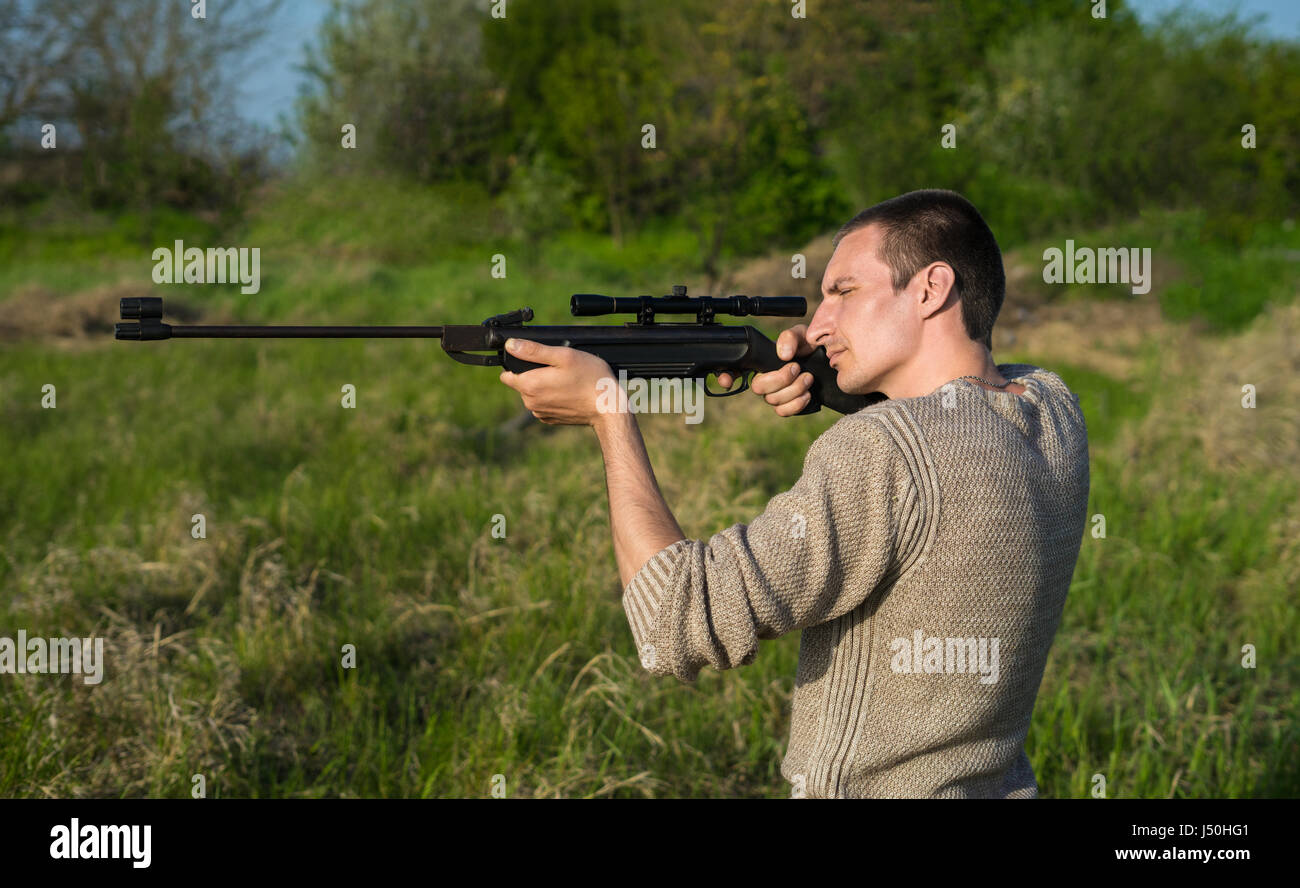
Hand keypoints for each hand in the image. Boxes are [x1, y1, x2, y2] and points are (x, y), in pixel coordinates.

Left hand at [497, 338, 616, 426]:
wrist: (608, 407)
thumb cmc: (590, 379)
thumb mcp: (563, 356)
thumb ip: (533, 350)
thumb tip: (510, 345)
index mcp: (529, 385)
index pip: (506, 374)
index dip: (517, 363)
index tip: (534, 359)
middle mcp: (530, 402)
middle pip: (521, 383)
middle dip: (533, 373)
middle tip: (557, 368)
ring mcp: (540, 413)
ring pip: (532, 393)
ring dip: (543, 385)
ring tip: (565, 380)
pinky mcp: (550, 419)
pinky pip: (543, 403)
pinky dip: (551, 397)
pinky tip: (568, 392)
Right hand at [716, 324, 816, 417]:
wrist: (826, 362)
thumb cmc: (809, 346)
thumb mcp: (801, 334)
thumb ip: (790, 337)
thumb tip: (783, 355)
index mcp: (761, 361)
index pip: (734, 369)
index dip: (725, 376)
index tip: (726, 380)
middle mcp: (764, 379)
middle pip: (758, 388)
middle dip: (780, 379)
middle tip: (796, 367)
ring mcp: (774, 394)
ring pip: (772, 400)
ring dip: (794, 389)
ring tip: (808, 377)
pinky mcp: (786, 406)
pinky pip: (782, 412)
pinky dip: (796, 404)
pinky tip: (807, 394)